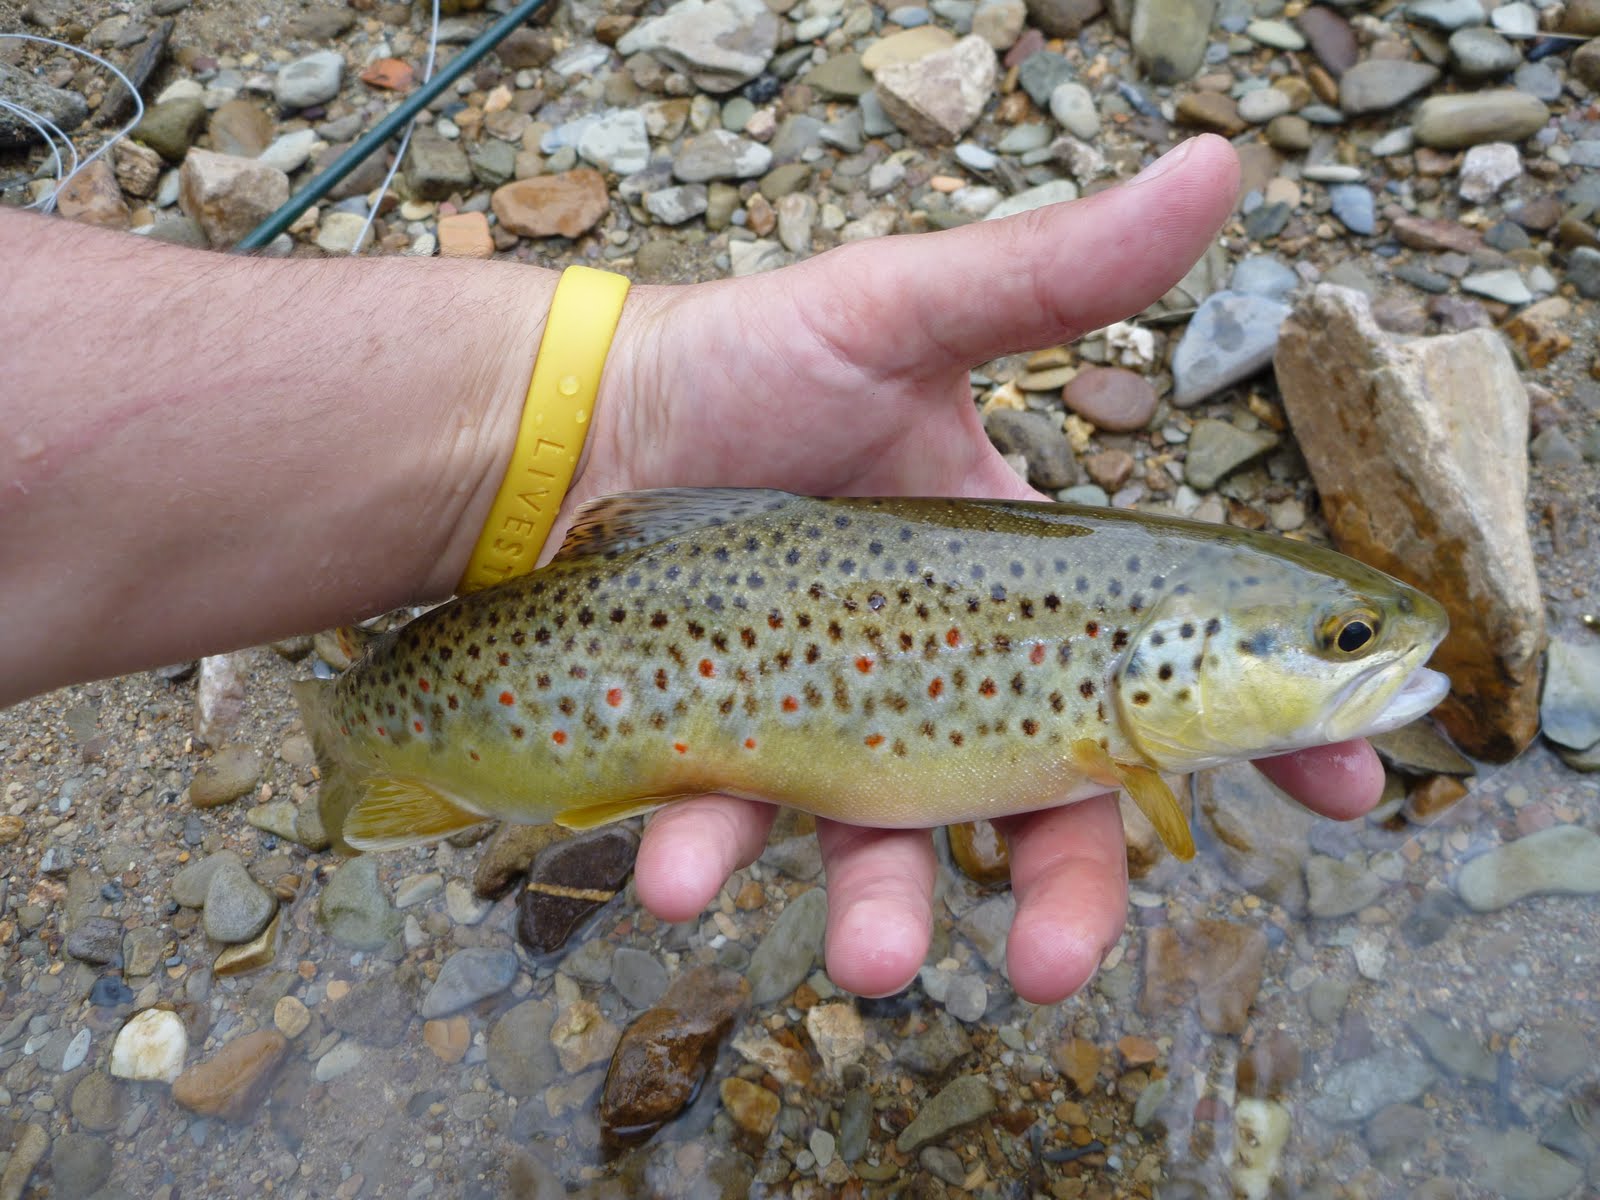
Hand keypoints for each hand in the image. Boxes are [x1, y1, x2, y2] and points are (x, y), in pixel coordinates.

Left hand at [573, 134, 1386, 1003]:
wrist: (575, 428)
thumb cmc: (745, 366)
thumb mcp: (901, 313)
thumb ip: (1048, 275)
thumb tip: (1218, 164)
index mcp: (1014, 578)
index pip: (1163, 665)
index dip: (1266, 725)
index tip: (1347, 780)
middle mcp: (942, 668)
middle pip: (1041, 803)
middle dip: (1067, 892)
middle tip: (1065, 963)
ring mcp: (835, 722)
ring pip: (891, 846)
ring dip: (886, 913)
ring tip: (870, 959)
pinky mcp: (730, 754)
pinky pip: (742, 827)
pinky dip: (715, 854)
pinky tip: (676, 870)